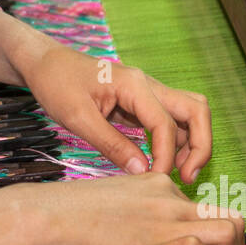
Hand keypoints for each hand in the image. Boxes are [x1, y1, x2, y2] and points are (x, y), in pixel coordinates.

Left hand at [10, 39, 210, 181]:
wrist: (45, 63)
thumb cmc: (56, 84)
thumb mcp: (78, 118)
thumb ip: (111, 145)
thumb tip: (142, 172)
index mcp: (134, 85)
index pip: (166, 123)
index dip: (167, 156)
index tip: (157, 181)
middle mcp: (148, 85)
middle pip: (195, 110)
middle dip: (200, 145)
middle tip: (188, 177)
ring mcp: (146, 92)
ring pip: (187, 114)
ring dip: (191, 143)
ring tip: (178, 174)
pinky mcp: (140, 102)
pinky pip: (169, 120)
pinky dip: (174, 141)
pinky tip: (161, 163)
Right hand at [25, 175, 243, 244]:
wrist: (49, 218)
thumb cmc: (71, 213)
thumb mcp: (115, 198)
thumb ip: (140, 211)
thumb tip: (150, 236)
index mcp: (158, 184)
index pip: (204, 205)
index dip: (211, 231)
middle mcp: (168, 201)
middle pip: (230, 216)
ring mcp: (164, 225)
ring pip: (228, 231)